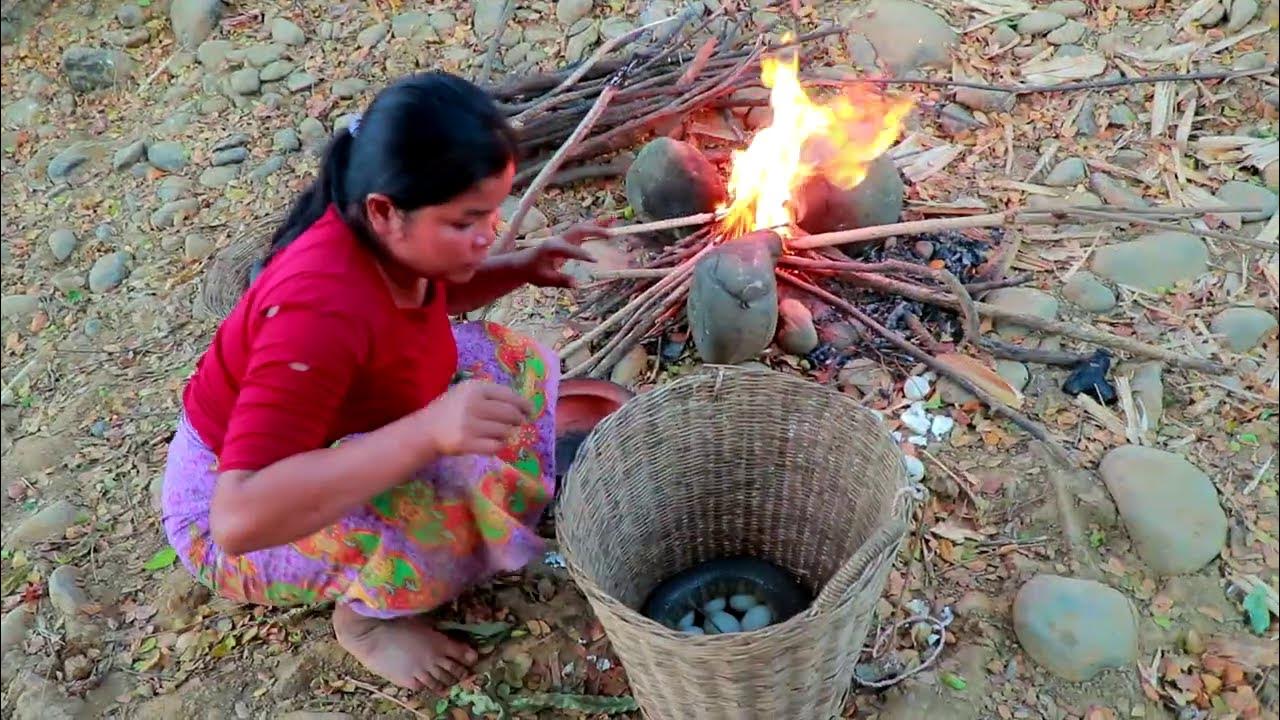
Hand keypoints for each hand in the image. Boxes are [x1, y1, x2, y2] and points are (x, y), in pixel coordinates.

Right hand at [417, 381, 533, 456]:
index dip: (523, 404)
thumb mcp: (467, 392)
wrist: (426, 430)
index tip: (529, 410)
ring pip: (505, 431)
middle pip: (510, 414)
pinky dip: (498, 445)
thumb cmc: (451, 409)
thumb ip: (490, 394)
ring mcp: (469, 425)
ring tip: (498, 433)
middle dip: (518, 420)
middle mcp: (473, 404)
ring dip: (506, 433)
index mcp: (475, 388)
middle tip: (518, 424)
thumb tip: (522, 405)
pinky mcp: (467, 443)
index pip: (509, 395)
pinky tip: (492, 443)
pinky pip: (495, 446)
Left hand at [517, 223, 608, 288]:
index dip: (582, 255)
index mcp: (552, 248)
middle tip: (611, 233)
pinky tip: (606, 227)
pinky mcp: (566, 240)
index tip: (595, 260)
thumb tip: (577, 284)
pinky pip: (582, 232)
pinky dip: (594, 228)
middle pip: (579, 230)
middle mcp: (559, 239)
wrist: (522, 264)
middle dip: (594, 230)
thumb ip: (561, 281)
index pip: (571, 250)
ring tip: (613, 221)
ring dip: (597, 225)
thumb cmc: (532, 272)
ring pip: (582, 228)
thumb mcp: (544, 280)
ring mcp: (563, 238)